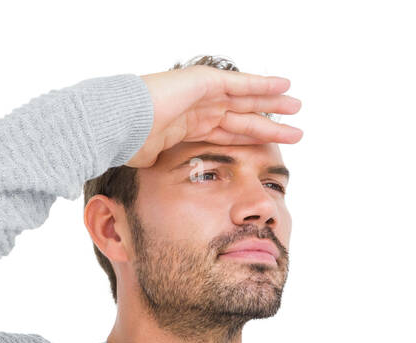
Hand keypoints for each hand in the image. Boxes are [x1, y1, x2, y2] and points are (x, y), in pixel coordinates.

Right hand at [128, 65, 302, 168]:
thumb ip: (163, 170)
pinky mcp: (204, 82)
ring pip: (246, 99)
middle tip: (294, 131)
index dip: (249, 139)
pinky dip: (262, 84)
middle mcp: (198, 109)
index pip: (227, 134)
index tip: (269, 147)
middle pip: (242, 117)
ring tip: (298, 107)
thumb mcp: (152, 164)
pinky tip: (284, 85)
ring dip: (273, 103)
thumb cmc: (127, 145)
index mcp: (188, 128)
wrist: (118, 124)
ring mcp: (201, 94)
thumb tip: (160, 188)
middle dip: (268, 123)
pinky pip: (240, 83)